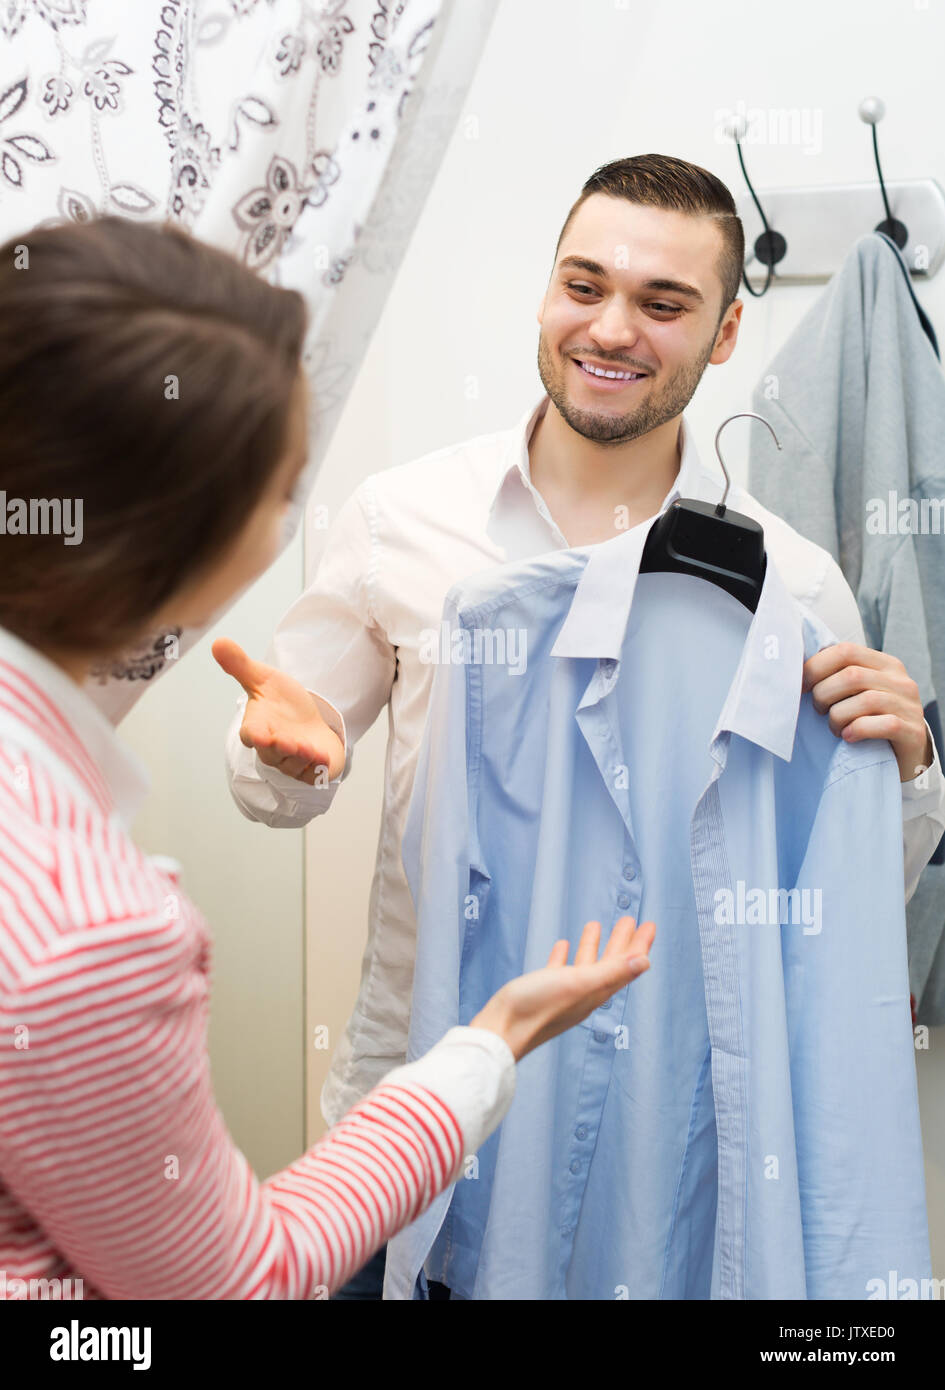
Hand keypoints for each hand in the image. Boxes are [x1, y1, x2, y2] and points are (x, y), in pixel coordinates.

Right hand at [212, 637, 344, 783]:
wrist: (308, 720)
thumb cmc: (282, 703)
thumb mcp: (263, 679)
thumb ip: (241, 665)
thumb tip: (218, 642)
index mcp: (257, 726)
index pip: (250, 734)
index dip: (254, 735)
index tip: (257, 734)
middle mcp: (272, 747)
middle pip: (272, 752)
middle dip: (280, 747)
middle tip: (288, 742)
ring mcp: (291, 761)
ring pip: (292, 764)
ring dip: (301, 757)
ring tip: (310, 750)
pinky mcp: (311, 770)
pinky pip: (312, 775)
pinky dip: (317, 769)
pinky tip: (324, 760)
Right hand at [469, 916, 654, 1061]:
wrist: (500, 1030)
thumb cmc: (537, 1008)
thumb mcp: (578, 984)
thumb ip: (611, 972)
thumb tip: (645, 962)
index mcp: (595, 991)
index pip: (625, 965)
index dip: (639, 945)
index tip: (649, 925)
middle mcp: (583, 993)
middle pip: (609, 963)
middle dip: (620, 941)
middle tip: (629, 919)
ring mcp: (562, 992)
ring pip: (584, 964)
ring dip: (592, 945)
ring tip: (595, 925)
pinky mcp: (542, 990)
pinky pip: (558, 969)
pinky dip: (564, 956)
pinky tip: (563, 945)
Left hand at [802, 643, 932, 783]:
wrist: (907, 754)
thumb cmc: (872, 720)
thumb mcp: (858, 693)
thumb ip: (838, 676)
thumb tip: (797, 670)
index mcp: (884, 664)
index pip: (845, 651)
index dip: (816, 667)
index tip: (801, 687)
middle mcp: (900, 680)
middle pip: (852, 676)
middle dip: (824, 695)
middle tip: (819, 710)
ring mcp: (909, 705)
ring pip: (866, 700)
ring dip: (839, 717)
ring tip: (834, 728)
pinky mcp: (913, 731)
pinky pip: (884, 724)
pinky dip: (858, 730)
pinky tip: (849, 737)